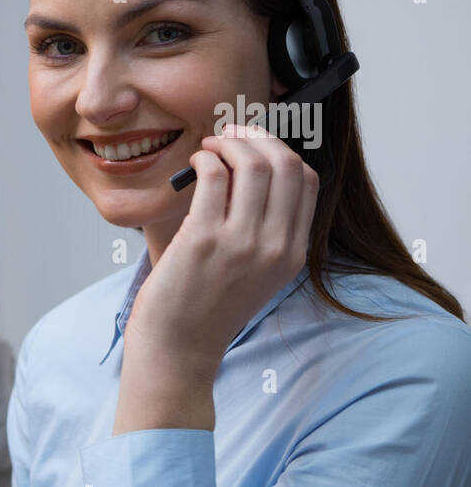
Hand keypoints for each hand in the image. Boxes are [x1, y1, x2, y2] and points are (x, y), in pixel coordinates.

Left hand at [114, 123, 318, 433]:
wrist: (178, 350)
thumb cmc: (203, 310)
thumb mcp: (252, 275)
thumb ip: (260, 233)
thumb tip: (245, 173)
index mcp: (292, 254)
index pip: (307, 182)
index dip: (281, 152)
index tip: (255, 146)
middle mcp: (274, 247)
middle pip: (286, 164)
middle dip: (257, 139)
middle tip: (230, 136)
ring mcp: (241, 243)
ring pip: (253, 164)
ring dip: (229, 143)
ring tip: (210, 147)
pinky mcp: (203, 240)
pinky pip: (213, 176)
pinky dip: (205, 159)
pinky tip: (195, 163)